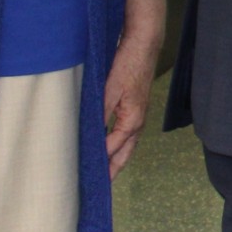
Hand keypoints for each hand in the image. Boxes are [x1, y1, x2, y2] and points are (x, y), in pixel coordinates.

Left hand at [101, 31, 158, 181]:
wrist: (143, 45)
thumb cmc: (127, 66)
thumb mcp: (109, 91)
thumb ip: (100, 115)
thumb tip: (91, 138)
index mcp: (132, 120)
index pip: (113, 149)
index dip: (101, 164)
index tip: (87, 177)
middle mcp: (137, 121)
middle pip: (125, 153)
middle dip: (114, 169)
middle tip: (101, 186)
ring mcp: (138, 114)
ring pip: (127, 144)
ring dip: (116, 158)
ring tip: (105, 171)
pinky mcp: (135, 107)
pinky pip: (127, 133)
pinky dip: (118, 143)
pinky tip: (108, 143)